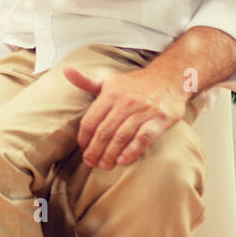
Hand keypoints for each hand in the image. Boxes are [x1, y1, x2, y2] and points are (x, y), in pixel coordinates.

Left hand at [66, 63, 188, 167]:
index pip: (91, 120)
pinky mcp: (160, 119)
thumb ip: (87, 81)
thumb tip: (66, 70)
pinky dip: (133, 150)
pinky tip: (124, 160)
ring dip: (111, 153)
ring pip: (122, 136)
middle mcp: (125, 102)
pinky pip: (144, 137)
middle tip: (90, 162)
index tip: (82, 148)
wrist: (169, 77)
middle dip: (95, 149)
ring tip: (104, 165)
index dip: (84, 137)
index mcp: (110, 94)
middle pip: (104, 131)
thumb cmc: (135, 84)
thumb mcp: (109, 80)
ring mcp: (143, 111)